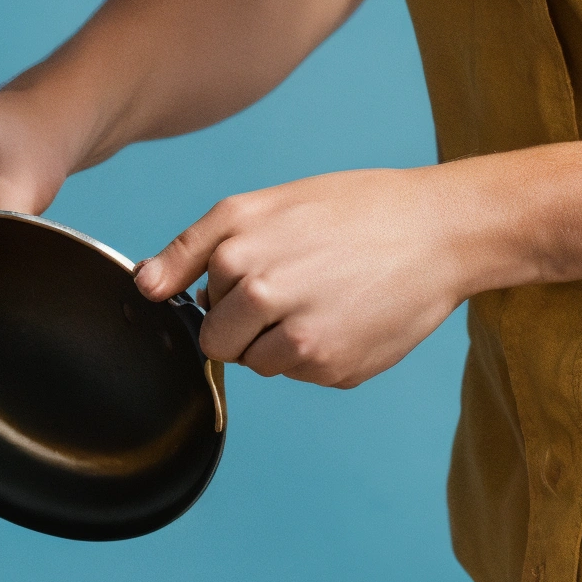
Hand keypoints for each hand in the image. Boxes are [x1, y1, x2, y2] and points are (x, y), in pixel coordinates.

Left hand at [135, 168, 485, 387]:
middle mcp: (260, 290)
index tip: (242, 285)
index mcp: (236, 245)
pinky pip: (300, 375)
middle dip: (243, 325)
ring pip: (257, 364)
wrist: (437, 231)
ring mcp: (296, 336)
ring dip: (279, 343)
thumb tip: (143, 288)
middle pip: (216, 342)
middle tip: (293, 288)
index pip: (189, 298)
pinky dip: (318, 355)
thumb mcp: (263, 206)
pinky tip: (348, 316)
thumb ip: (193, 247)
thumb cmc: (351, 210)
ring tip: (324, 299)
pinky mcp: (329, 368)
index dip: (217, 291)